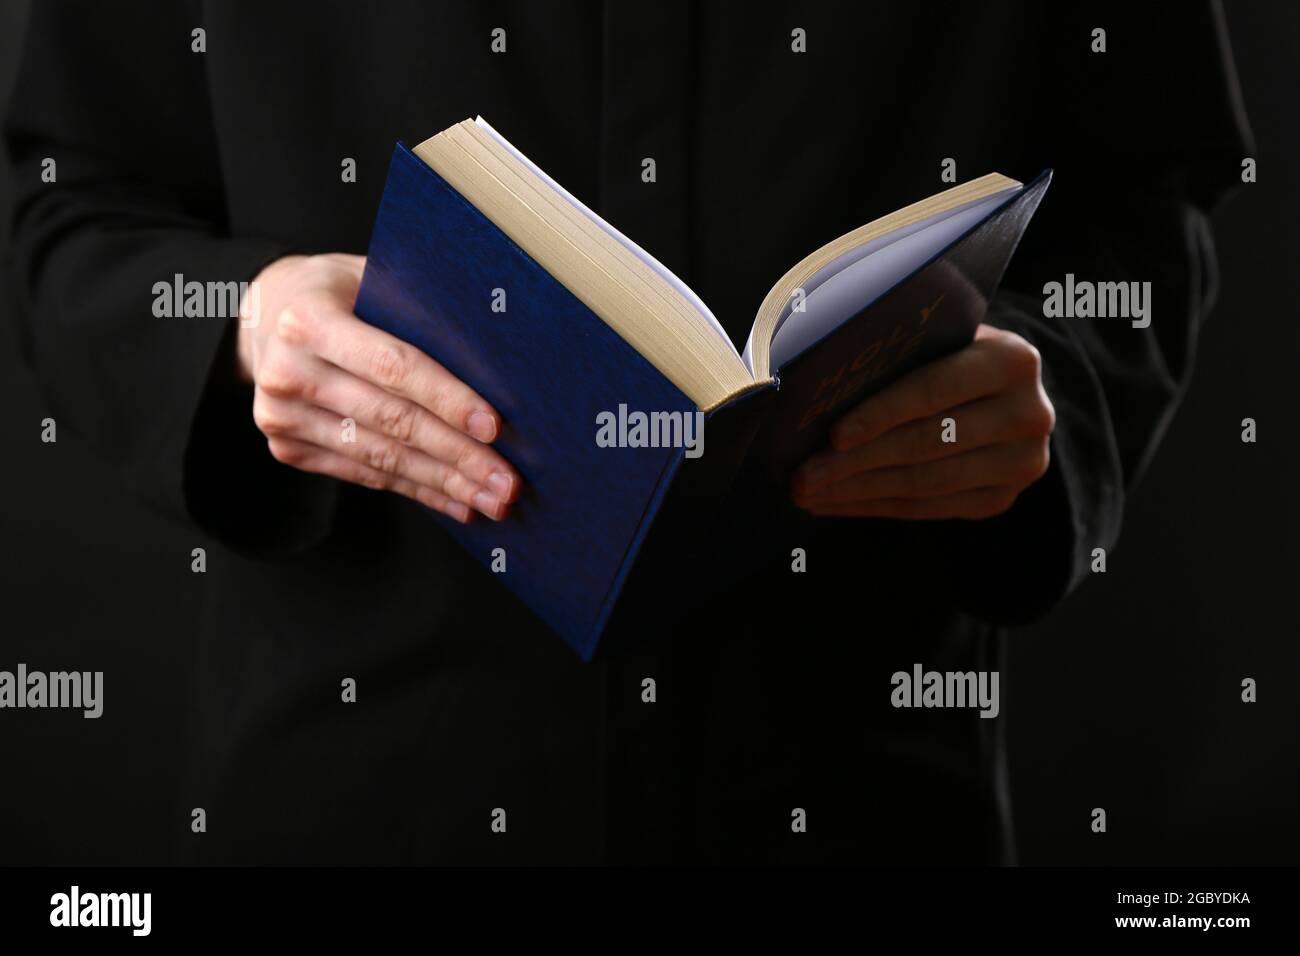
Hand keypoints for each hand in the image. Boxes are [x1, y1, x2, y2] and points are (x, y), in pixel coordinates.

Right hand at [236, 253, 519, 522]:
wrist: (267, 315)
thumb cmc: (339, 292)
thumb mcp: (370, 277)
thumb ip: (418, 309)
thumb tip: (498, 359)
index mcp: (309, 320)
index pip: (392, 366)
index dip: (446, 399)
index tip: (493, 428)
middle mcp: (288, 371)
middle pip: (392, 421)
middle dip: (458, 456)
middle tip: (507, 482)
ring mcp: (282, 416)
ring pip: (382, 457)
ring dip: (444, 484)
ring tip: (492, 499)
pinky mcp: (288, 448)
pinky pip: (365, 474)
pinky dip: (417, 490)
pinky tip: (456, 501)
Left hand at [791, 324, 1053, 518]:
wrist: (1001, 389)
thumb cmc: (949, 353)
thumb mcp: (937, 339)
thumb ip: (899, 354)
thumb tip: (818, 390)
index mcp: (1012, 360)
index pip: (935, 390)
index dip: (881, 414)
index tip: (834, 435)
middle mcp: (1029, 414)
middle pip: (926, 444)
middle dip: (854, 464)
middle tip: (801, 477)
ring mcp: (1021, 463)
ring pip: (924, 484)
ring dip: (856, 492)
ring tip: (808, 494)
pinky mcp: (1001, 498)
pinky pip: (928, 509)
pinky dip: (874, 506)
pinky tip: (835, 502)